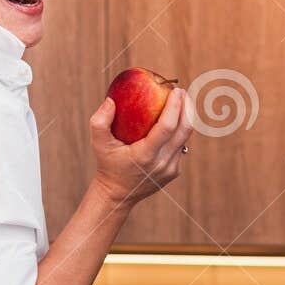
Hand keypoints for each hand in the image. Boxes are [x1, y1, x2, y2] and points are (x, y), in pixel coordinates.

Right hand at [88, 89, 192, 206]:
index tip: (175, 91)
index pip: (168, 127)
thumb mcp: (98, 143)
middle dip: (187, 108)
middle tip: (182, 92)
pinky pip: (180, 147)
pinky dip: (179, 132)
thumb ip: (99, 121)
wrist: (117, 194)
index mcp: (145, 155)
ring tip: (180, 102)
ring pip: (185, 139)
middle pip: (184, 130)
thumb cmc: (107, 164)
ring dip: (185, 119)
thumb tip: (111, 100)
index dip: (175, 106)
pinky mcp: (174, 171)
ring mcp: (170, 169)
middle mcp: (162, 163)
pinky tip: (174, 121)